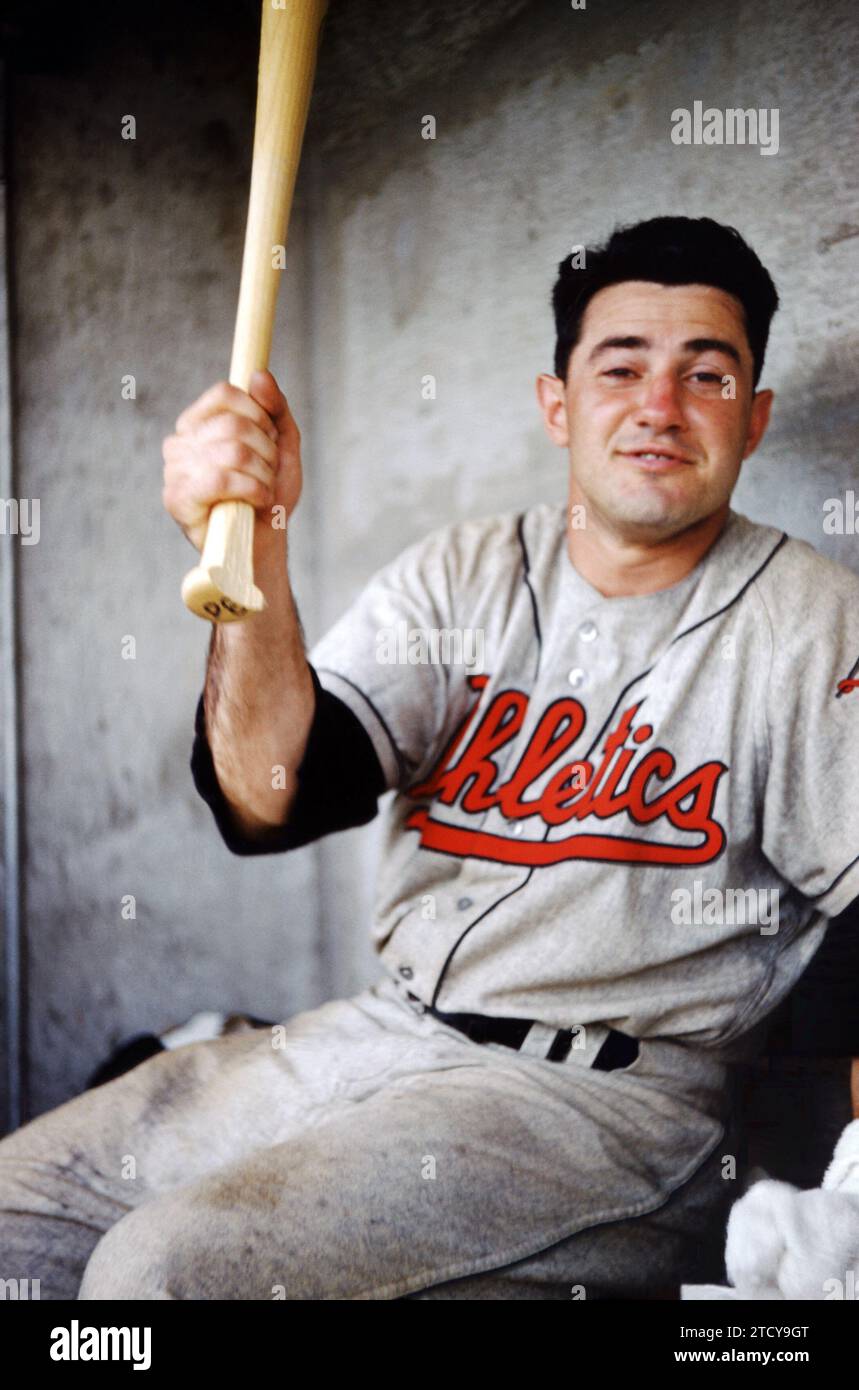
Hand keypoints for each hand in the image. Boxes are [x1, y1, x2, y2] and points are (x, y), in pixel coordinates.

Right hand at [161, 369, 301, 560]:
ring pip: (232, 451)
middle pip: (234, 424)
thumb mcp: (281, 445)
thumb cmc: (268, 494)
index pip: (225, 393)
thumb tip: (258, 375)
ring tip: (263, 491)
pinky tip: (257, 501)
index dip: (259, 414)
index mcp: (197, 424)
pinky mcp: (178, 499)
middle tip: (269, 473)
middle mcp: (180, 442)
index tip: (270, 439)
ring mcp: (175, 471)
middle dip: (266, 450)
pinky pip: (222, 479)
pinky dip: (252, 490)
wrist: (264, 542)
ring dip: (263, 473)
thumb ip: (274, 408)